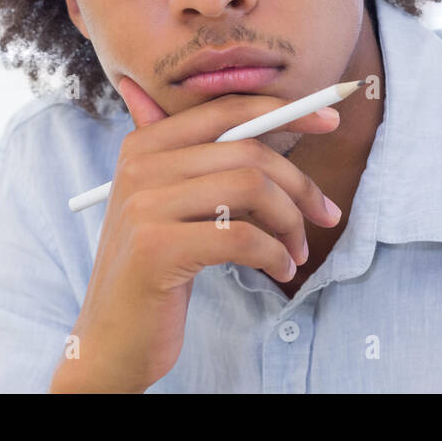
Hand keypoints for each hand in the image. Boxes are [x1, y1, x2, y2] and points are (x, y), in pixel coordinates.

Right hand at [49, 75, 341, 392]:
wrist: (111, 337)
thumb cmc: (154, 267)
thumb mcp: (167, 203)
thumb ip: (191, 156)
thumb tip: (222, 103)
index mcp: (143, 145)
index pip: (225, 110)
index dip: (284, 111)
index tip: (329, 122)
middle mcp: (139, 166)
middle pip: (248, 151)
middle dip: (300, 184)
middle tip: (325, 215)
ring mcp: (144, 206)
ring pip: (251, 188)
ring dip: (290, 223)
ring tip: (296, 252)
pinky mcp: (157, 248)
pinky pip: (242, 236)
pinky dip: (274, 254)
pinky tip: (280, 270)